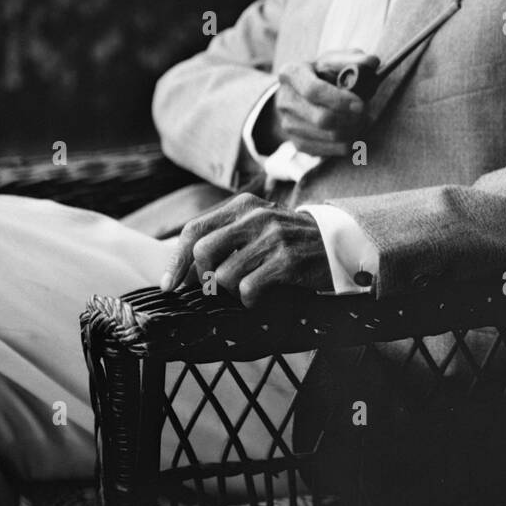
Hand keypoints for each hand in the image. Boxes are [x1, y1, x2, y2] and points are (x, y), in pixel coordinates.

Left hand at [160, 192, 332, 302]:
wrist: (337, 243)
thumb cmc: (289, 239)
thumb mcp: (257, 225)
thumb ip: (224, 236)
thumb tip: (181, 267)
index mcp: (243, 205)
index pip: (195, 229)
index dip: (176, 260)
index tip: (169, 284)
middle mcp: (256, 216)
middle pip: (203, 251)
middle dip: (202, 277)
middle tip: (214, 289)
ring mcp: (272, 238)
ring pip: (224, 275)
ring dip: (231, 291)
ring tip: (248, 288)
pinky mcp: (286, 261)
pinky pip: (248, 290)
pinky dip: (249, 301)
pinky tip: (261, 297)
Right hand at [263, 49, 376, 158]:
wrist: (300, 95)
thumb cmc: (322, 74)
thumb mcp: (333, 60)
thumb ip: (353, 59)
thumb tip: (373, 62)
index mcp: (291, 73)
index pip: (314, 90)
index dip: (339, 100)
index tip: (361, 105)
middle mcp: (285, 100)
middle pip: (322, 118)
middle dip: (351, 118)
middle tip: (367, 112)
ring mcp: (288, 125)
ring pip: (329, 136)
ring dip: (354, 130)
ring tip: (364, 119)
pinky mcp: (298, 144)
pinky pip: (330, 150)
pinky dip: (349, 142)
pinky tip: (355, 130)